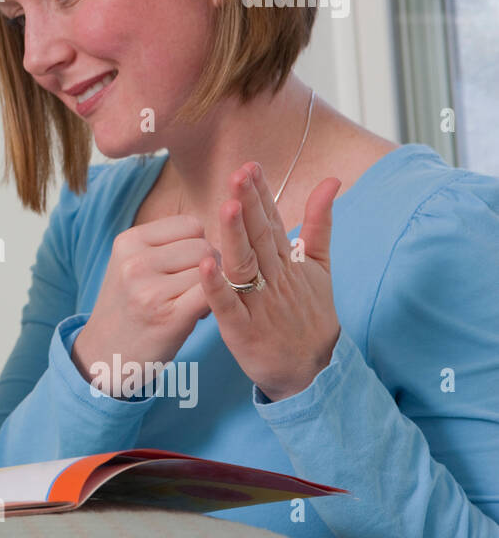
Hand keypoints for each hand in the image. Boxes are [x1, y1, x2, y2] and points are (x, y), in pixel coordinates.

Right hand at [72, 215, 217, 395]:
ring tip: (188, 303)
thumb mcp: (131, 264)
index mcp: (127, 242)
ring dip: (210, 288)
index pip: (190, 225)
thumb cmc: (130, 307)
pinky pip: (211, 295)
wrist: (105, 354)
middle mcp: (135, 262)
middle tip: (188, 289)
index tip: (183, 267)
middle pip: (204, 247)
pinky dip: (213, 304)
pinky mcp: (168, 317)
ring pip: (211, 271)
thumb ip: (166, 246)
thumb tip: (220, 232)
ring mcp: (149, 290)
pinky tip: (197, 315)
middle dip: (208, 267)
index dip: (197, 245)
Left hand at [199, 161, 341, 401]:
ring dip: (235, 236)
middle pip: (260, 237)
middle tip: (239, 174)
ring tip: (227, 207)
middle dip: (250, 205)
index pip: (272, 221)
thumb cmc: (310, 315)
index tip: (250, 166)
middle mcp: (274, 278)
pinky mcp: (242, 329)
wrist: (312, 372)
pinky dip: (216, 287)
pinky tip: (205, 266)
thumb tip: (331, 180)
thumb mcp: (320, 266)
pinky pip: (227, 305)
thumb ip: (320, 223)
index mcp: (287, 261)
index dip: (261, 194)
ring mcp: (258, 303)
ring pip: (245, 265)